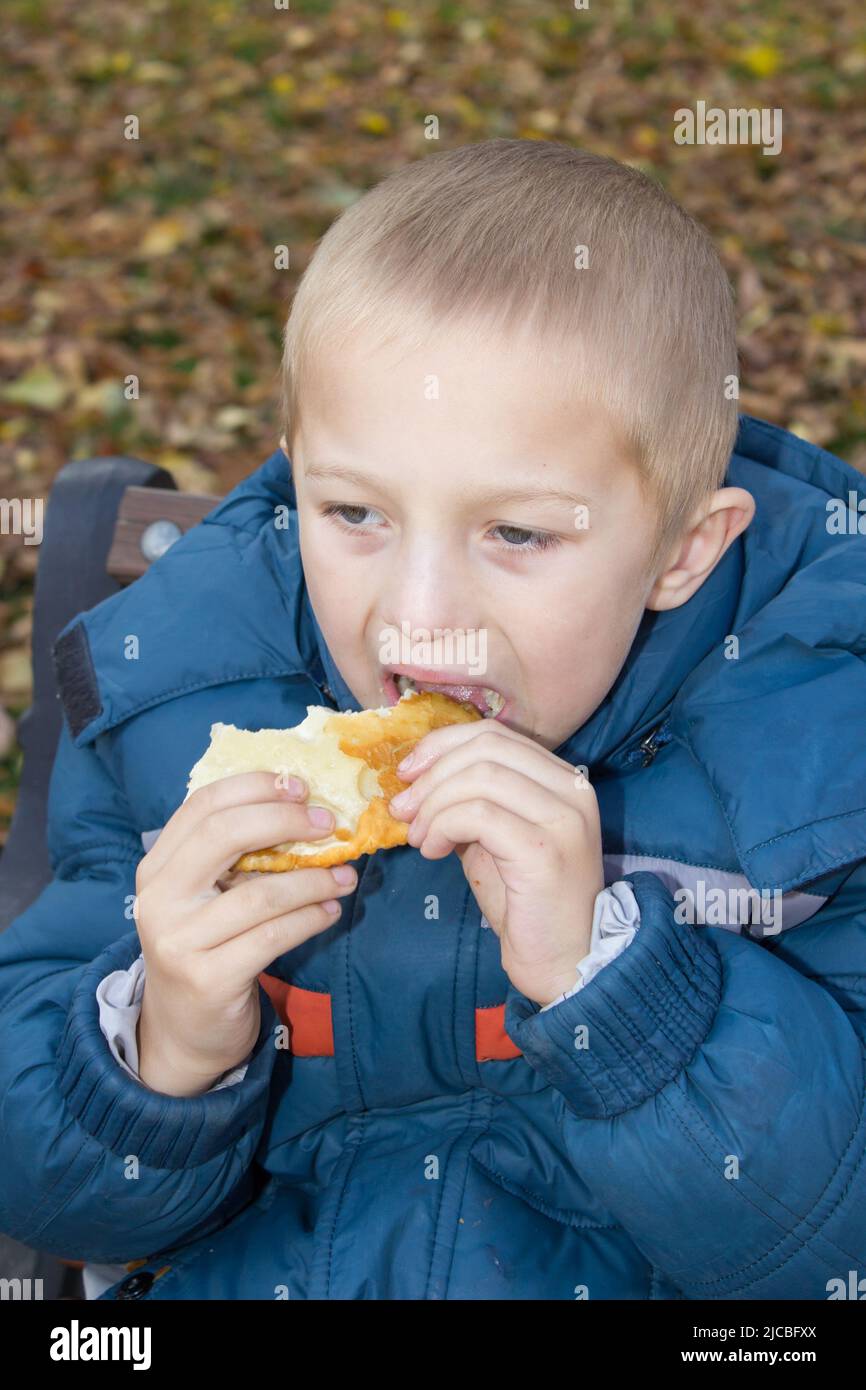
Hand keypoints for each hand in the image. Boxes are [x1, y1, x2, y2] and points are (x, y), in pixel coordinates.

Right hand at [134, 771, 356, 1095]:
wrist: (183, 1032)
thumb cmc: (205, 949)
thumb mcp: (203, 898)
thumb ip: (232, 857)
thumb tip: (301, 807)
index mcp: (157, 867)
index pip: (202, 806)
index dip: (254, 787)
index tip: (301, 786)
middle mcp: (159, 899)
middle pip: (224, 835)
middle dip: (285, 821)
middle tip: (330, 823)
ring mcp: (179, 941)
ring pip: (260, 893)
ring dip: (313, 880)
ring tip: (345, 876)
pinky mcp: (208, 979)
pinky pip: (272, 937)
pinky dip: (310, 919)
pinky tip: (331, 912)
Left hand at [388, 720, 603, 1007]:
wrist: (565, 961)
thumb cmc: (526, 902)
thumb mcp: (495, 838)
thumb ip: (471, 802)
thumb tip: (417, 778)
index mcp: (562, 780)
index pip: (495, 735)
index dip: (443, 745)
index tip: (409, 773)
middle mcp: (571, 790)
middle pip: (486, 748)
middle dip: (432, 773)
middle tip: (403, 808)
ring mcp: (563, 817)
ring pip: (479, 778)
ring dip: (433, 804)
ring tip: (419, 836)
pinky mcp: (544, 849)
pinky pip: (477, 815)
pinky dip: (443, 826)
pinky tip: (433, 851)